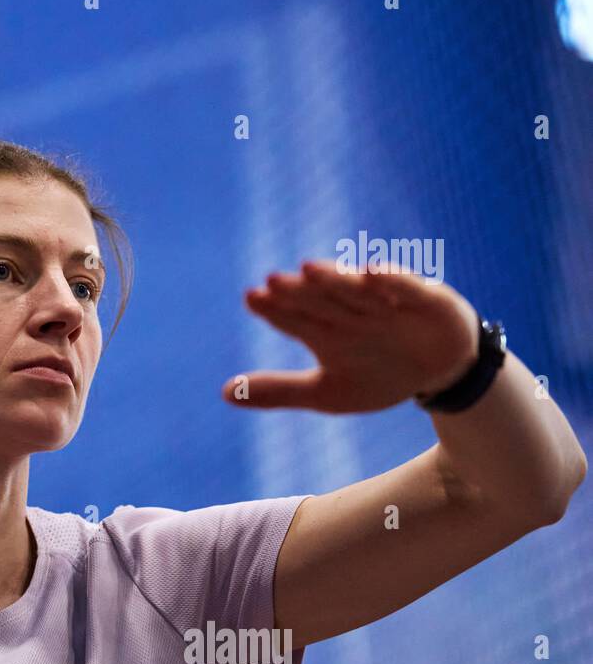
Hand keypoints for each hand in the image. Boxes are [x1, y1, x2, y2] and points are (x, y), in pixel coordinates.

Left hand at [221, 259, 479, 412]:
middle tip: (272, 283)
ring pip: (356, 289)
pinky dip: (391, 281)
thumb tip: (222, 393)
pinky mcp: (425, 299)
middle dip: (298, 292)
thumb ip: (278, 390)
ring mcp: (386, 303)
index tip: (252, 298)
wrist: (442, 377)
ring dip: (335, 279)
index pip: (294, 316)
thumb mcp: (326, 393)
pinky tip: (371, 273)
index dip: (275, 308)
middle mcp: (352, 311)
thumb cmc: (380, 377)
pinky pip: (406, 287)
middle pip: (320, 299)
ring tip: (309, 270)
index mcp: (325, 330)